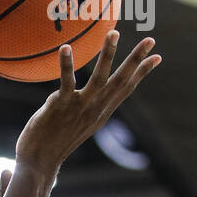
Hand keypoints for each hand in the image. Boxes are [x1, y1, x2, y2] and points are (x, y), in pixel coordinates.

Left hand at [15, 32, 160, 178]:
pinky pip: (66, 82)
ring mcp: (78, 107)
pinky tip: (66, 47)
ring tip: (114, 33)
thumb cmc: (56, 141)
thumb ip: (90, 107)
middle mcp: (94, 109)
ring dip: (107, 55)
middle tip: (150, 39)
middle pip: (120, 81)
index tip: (158, 56)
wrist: (39, 163)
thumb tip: (96, 94)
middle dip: (136, 60)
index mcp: (101, 113)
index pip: (126, 89)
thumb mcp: (80, 124)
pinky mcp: (60, 106)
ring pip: (98, 79)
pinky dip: (66, 65)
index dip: (142, 73)